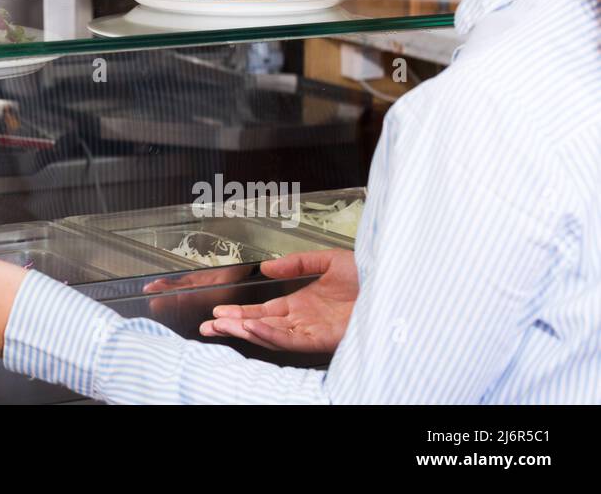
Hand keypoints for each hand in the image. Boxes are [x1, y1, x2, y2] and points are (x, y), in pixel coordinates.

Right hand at [199, 248, 358, 353]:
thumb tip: (267, 268)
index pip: (264, 311)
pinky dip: (271, 334)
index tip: (220, 311)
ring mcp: (314, 331)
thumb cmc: (370, 274)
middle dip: (234, 326)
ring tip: (223, 325)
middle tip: (209, 326)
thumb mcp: (327, 260)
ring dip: (246, 331)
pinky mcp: (325, 338)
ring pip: (272, 335)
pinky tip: (253, 327)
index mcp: (302, 304)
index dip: (241, 311)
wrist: (393, 282)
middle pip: (262, 326)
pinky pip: (293, 340)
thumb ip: (296, 264)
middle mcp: (305, 320)